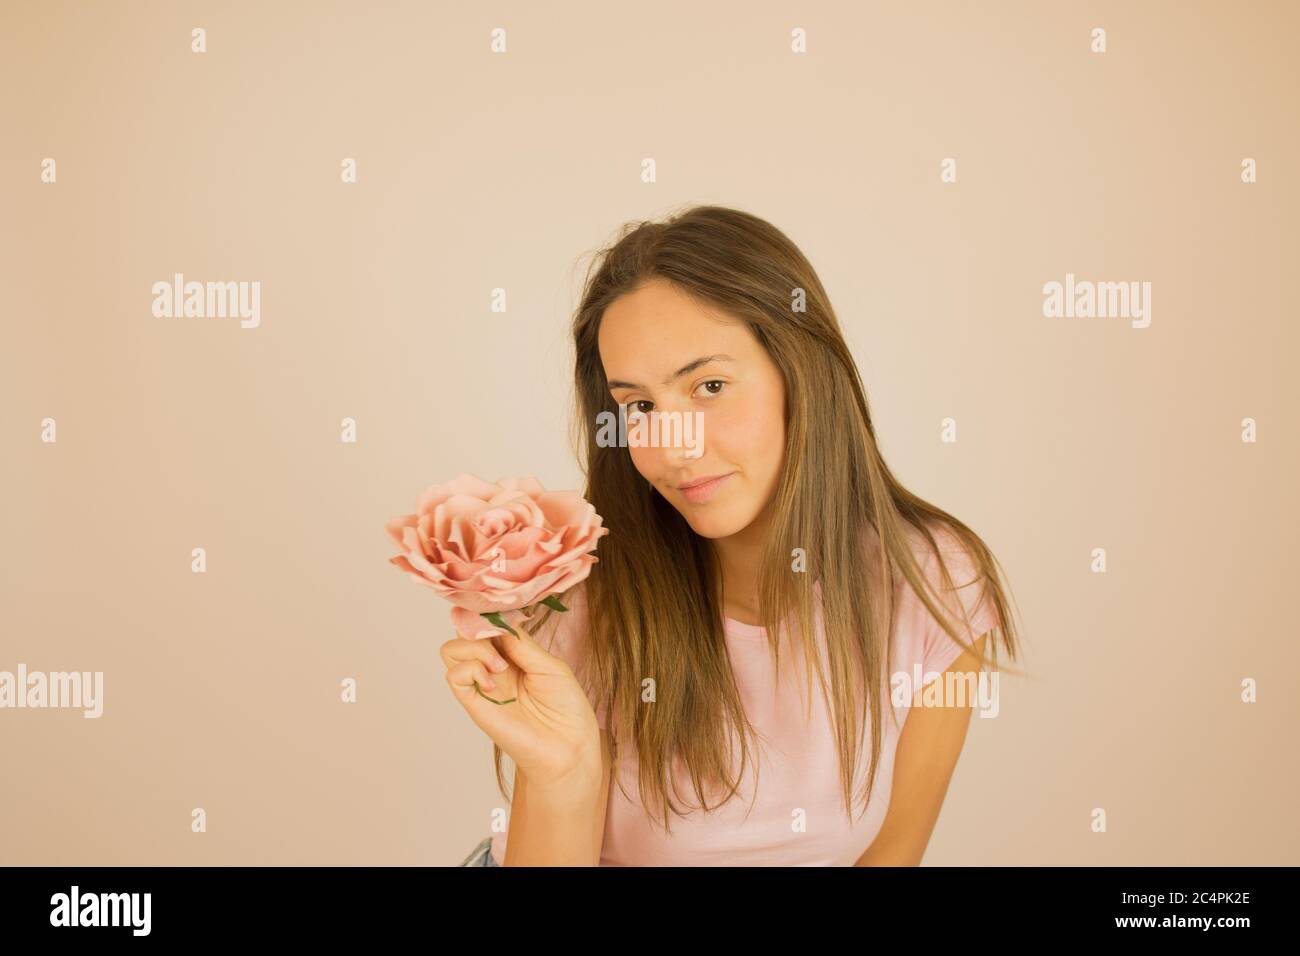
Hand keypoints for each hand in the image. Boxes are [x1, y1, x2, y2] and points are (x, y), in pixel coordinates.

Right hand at [440, 620, 600, 786]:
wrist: (569, 746)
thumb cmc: (566, 708)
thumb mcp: (549, 666)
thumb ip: (521, 644)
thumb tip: (498, 622)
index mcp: (512, 656)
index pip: (485, 626)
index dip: (487, 616)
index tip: (500, 616)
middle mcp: (493, 668)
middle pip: (462, 632)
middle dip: (477, 629)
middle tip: (500, 645)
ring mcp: (482, 686)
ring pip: (450, 650)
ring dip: (474, 648)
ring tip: (499, 667)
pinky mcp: (476, 705)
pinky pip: (454, 676)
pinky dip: (470, 669)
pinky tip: (493, 683)